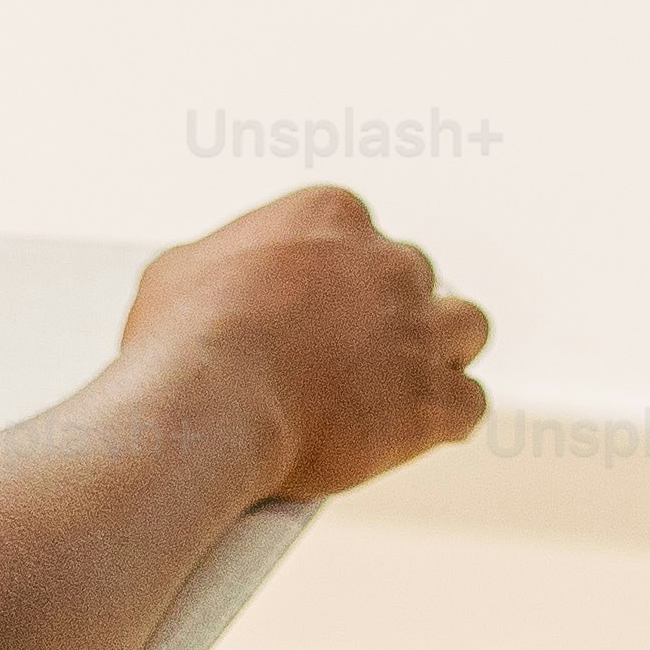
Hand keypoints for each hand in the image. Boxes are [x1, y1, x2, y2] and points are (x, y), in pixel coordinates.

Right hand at [120, 185, 491, 502]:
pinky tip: (425, 433)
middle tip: (359, 357)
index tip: (322, 317)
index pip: (362, 238)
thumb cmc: (182, 341)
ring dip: (443, 355)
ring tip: (409, 387)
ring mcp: (417, 327)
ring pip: (466, 326)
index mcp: (332, 216)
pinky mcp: (431, 396)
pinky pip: (469, 402)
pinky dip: (449, 419)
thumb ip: (216, 267)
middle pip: (415, 278)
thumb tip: (211, 287)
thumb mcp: (180, 272)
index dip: (346, 282)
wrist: (208, 403)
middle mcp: (387, 260)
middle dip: (394, 315)